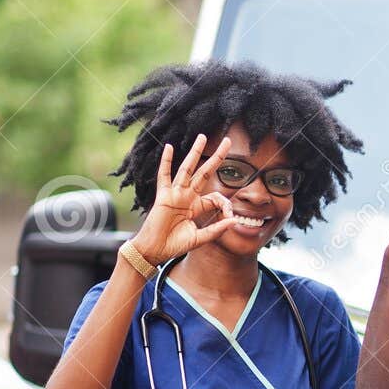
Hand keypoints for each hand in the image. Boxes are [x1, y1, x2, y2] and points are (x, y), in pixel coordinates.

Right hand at [129, 134, 239, 265]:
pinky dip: (165, 162)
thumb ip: (216, 230)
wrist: (154, 251)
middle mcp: (187, 196)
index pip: (216, 197)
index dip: (226, 205)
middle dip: (216, 158)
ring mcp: (175, 194)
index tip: (231, 217)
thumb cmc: (174, 245)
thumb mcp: (199, 238)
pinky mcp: (163, 197)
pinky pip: (164, 176)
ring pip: (187, 169)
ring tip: (203, 137)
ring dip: (195, 153)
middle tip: (227, 141)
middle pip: (205, 173)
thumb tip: (234, 221)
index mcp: (196, 206)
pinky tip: (169, 148)